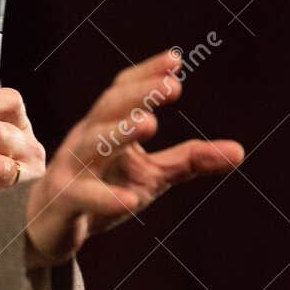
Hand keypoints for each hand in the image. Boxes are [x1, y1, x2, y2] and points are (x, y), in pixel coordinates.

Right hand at [23, 48, 244, 268]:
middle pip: (107, 108)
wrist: (49, 229)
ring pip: (91, 143)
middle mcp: (85, 139)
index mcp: (105, 126)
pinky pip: (83, 196)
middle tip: (170, 86)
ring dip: (118, 130)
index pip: (123, 91)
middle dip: (137, 94)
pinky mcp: (64, 202)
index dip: (146, 74)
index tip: (175, 60)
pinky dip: (107, 197)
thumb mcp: (150, 175)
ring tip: (149, 123)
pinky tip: (133, 200)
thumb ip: (190, 160)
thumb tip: (240, 150)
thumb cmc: (101, 191)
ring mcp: (71, 169)